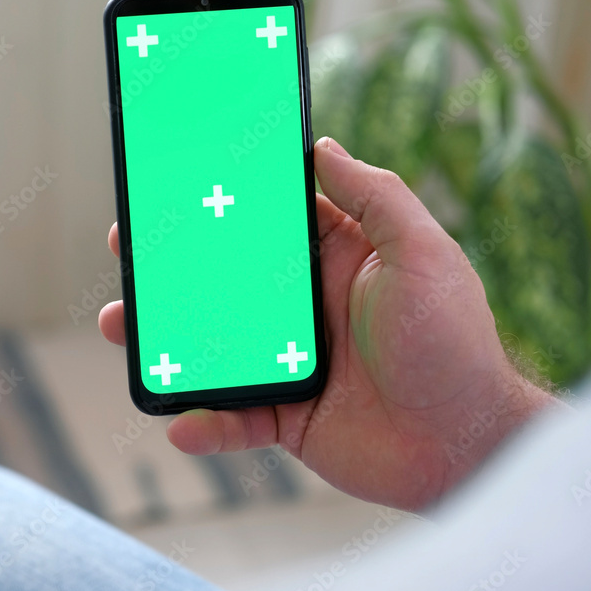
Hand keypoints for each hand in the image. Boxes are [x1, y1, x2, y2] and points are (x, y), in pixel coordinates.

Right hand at [99, 137, 557, 510]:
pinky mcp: (290, 418)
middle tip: (126, 247)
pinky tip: (182, 423)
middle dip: (173, 266)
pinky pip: (236, 420)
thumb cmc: (454, 341)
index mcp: (337, 260)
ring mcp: (292, 363)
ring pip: (214, 346)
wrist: (469, 444)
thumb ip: (375, 195)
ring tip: (121, 326)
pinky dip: (206, 423)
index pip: (267, 222)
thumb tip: (322, 146)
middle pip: (225, 280)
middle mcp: (308, 308)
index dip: (222, 201)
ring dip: (166, 338)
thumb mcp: (421, 252)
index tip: (174, 182)